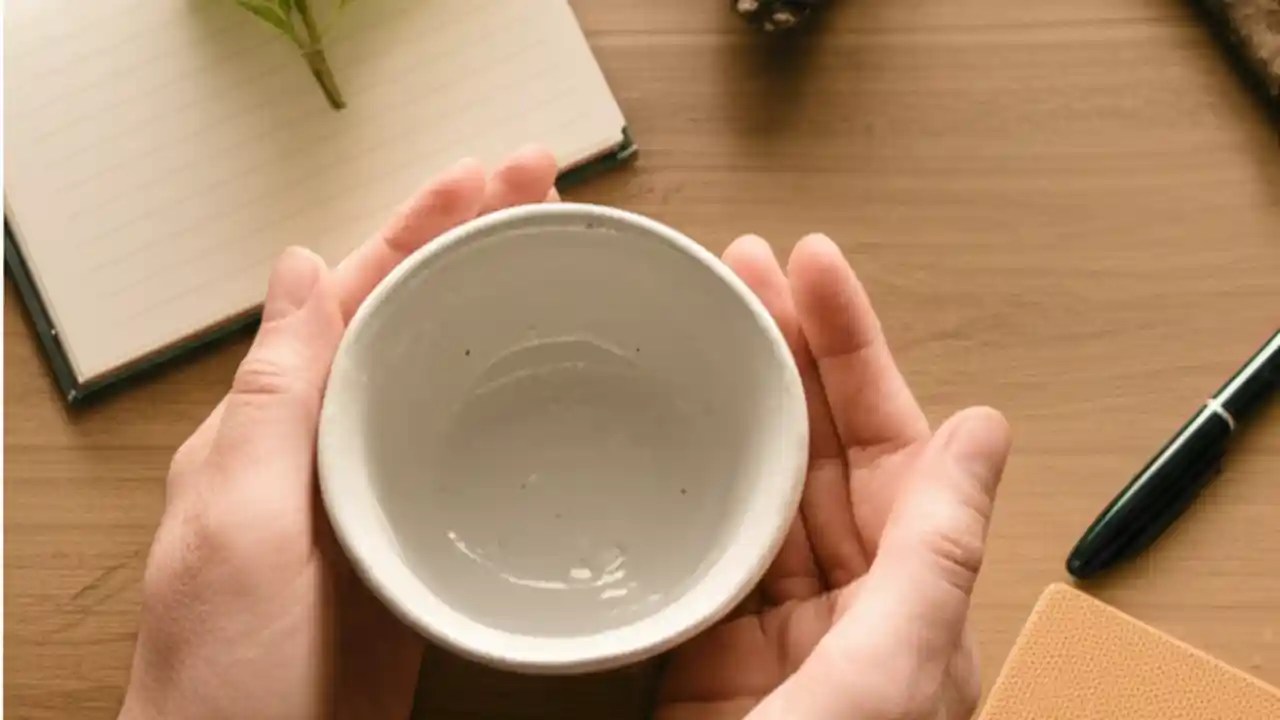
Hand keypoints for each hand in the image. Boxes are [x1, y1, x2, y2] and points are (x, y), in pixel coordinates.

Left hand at [119, 147, 560, 718]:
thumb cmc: (228, 674)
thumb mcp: (240, 522)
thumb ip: (273, 398)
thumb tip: (299, 268)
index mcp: (278, 424)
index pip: (357, 296)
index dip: (422, 227)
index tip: (490, 175)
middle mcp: (328, 445)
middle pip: (412, 320)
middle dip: (476, 245)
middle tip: (549, 191)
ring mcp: (377, 492)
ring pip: (445, 376)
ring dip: (498, 309)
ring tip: (562, 257)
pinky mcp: (416, 543)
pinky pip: (466, 451)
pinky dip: (509, 403)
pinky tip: (553, 387)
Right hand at [657, 234, 1011, 719]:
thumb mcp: (894, 666)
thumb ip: (939, 548)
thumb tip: (988, 429)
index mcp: (907, 601)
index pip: (887, 446)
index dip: (852, 351)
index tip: (813, 268)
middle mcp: (843, 606)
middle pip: (812, 450)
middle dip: (778, 353)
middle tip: (737, 269)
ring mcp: (767, 628)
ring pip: (750, 487)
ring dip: (728, 403)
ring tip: (697, 319)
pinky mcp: (698, 654)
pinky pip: (692, 550)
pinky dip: (674, 487)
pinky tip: (657, 433)